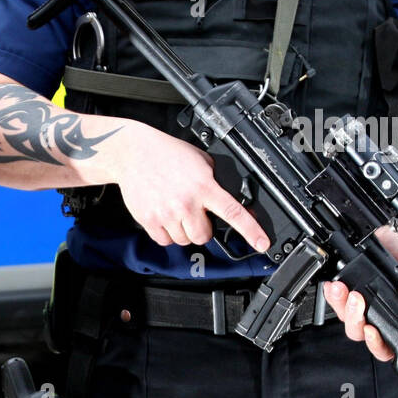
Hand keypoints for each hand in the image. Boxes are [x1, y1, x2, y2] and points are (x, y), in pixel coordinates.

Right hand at [78, 123, 269, 251]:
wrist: (135, 153)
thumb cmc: (169, 155)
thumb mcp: (202, 162)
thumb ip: (216, 184)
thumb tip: (234, 205)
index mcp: (204, 186)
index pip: (233, 212)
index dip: (251, 231)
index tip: (262, 243)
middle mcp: (186, 203)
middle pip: (204, 236)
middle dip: (202, 228)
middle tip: (195, 214)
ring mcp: (166, 213)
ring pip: (184, 241)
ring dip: (183, 231)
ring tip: (176, 211)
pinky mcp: (149, 220)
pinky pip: (164, 241)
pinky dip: (166, 233)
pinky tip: (164, 216)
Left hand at [322, 226, 397, 361]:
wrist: (393, 240)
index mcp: (397, 317)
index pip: (387, 346)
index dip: (377, 345)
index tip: (372, 331)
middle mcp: (376, 316)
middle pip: (358, 332)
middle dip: (354, 318)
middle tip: (356, 298)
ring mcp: (359, 306)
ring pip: (345, 317)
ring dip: (340, 305)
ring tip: (342, 287)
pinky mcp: (346, 294)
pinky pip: (334, 301)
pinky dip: (331, 294)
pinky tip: (332, 285)